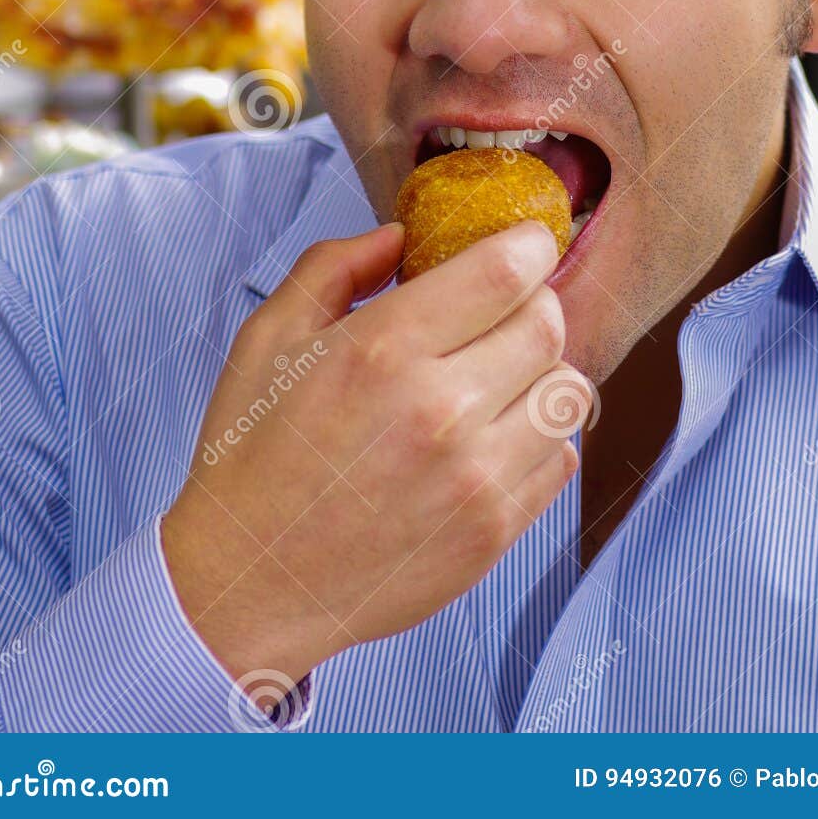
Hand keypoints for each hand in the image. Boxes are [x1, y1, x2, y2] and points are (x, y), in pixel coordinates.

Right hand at [161, 218, 592, 690]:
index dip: (528, 247)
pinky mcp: (494, 533)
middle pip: (548, 325)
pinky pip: (562, 460)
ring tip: (498, 379)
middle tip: (499, 315)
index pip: (506, 273)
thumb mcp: (268, 339)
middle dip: (531, 305)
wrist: (250, 582)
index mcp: (383, 350)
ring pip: (567, 391)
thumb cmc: (254, 455)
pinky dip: (539, 439)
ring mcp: (475, 478)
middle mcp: (440, 410)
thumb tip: (399, 236)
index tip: (525, 245)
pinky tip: (492, 438)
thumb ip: (333, 267)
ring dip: (541, 372)